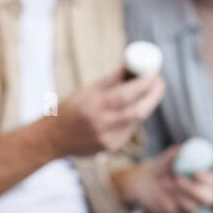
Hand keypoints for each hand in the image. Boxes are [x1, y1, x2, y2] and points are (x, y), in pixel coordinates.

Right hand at [47, 68, 165, 156]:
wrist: (53, 139)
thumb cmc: (71, 109)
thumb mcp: (87, 91)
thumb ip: (111, 80)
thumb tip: (133, 64)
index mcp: (92, 107)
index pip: (123, 96)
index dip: (142, 86)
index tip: (153, 74)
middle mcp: (100, 125)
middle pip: (136, 112)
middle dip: (153, 96)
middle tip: (159, 82)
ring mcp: (107, 139)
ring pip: (136, 121)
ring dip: (146, 104)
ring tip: (149, 91)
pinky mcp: (111, 148)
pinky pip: (130, 129)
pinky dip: (135, 116)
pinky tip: (134, 107)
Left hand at [115, 145, 212, 212]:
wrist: (143, 183)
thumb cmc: (160, 166)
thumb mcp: (169, 156)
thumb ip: (180, 152)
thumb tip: (188, 148)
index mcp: (203, 180)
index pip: (212, 182)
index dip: (206, 178)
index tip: (195, 172)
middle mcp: (201, 195)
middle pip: (209, 199)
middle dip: (196, 191)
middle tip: (178, 180)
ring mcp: (191, 208)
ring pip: (190, 206)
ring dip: (174, 193)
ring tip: (162, 183)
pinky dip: (166, 202)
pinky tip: (159, 196)